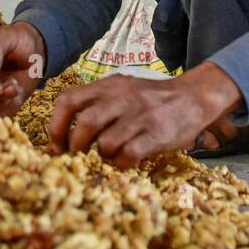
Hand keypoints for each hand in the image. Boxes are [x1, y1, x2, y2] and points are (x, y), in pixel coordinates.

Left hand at [48, 63, 242, 168]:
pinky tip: (127, 160)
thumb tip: (65, 136)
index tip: (56, 145)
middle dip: (76, 146)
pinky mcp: (156, 134)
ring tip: (109, 156)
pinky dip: (121, 163)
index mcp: (108, 86)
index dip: (56, 126)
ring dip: (102, 156)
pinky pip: (128, 154)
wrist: (193, 97)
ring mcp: (140, 116)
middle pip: (85, 123)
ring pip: (105, 143)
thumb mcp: (122, 90)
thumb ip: (97, 104)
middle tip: (79, 157)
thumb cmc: (151, 100)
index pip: (69, 100)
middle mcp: (122, 98)